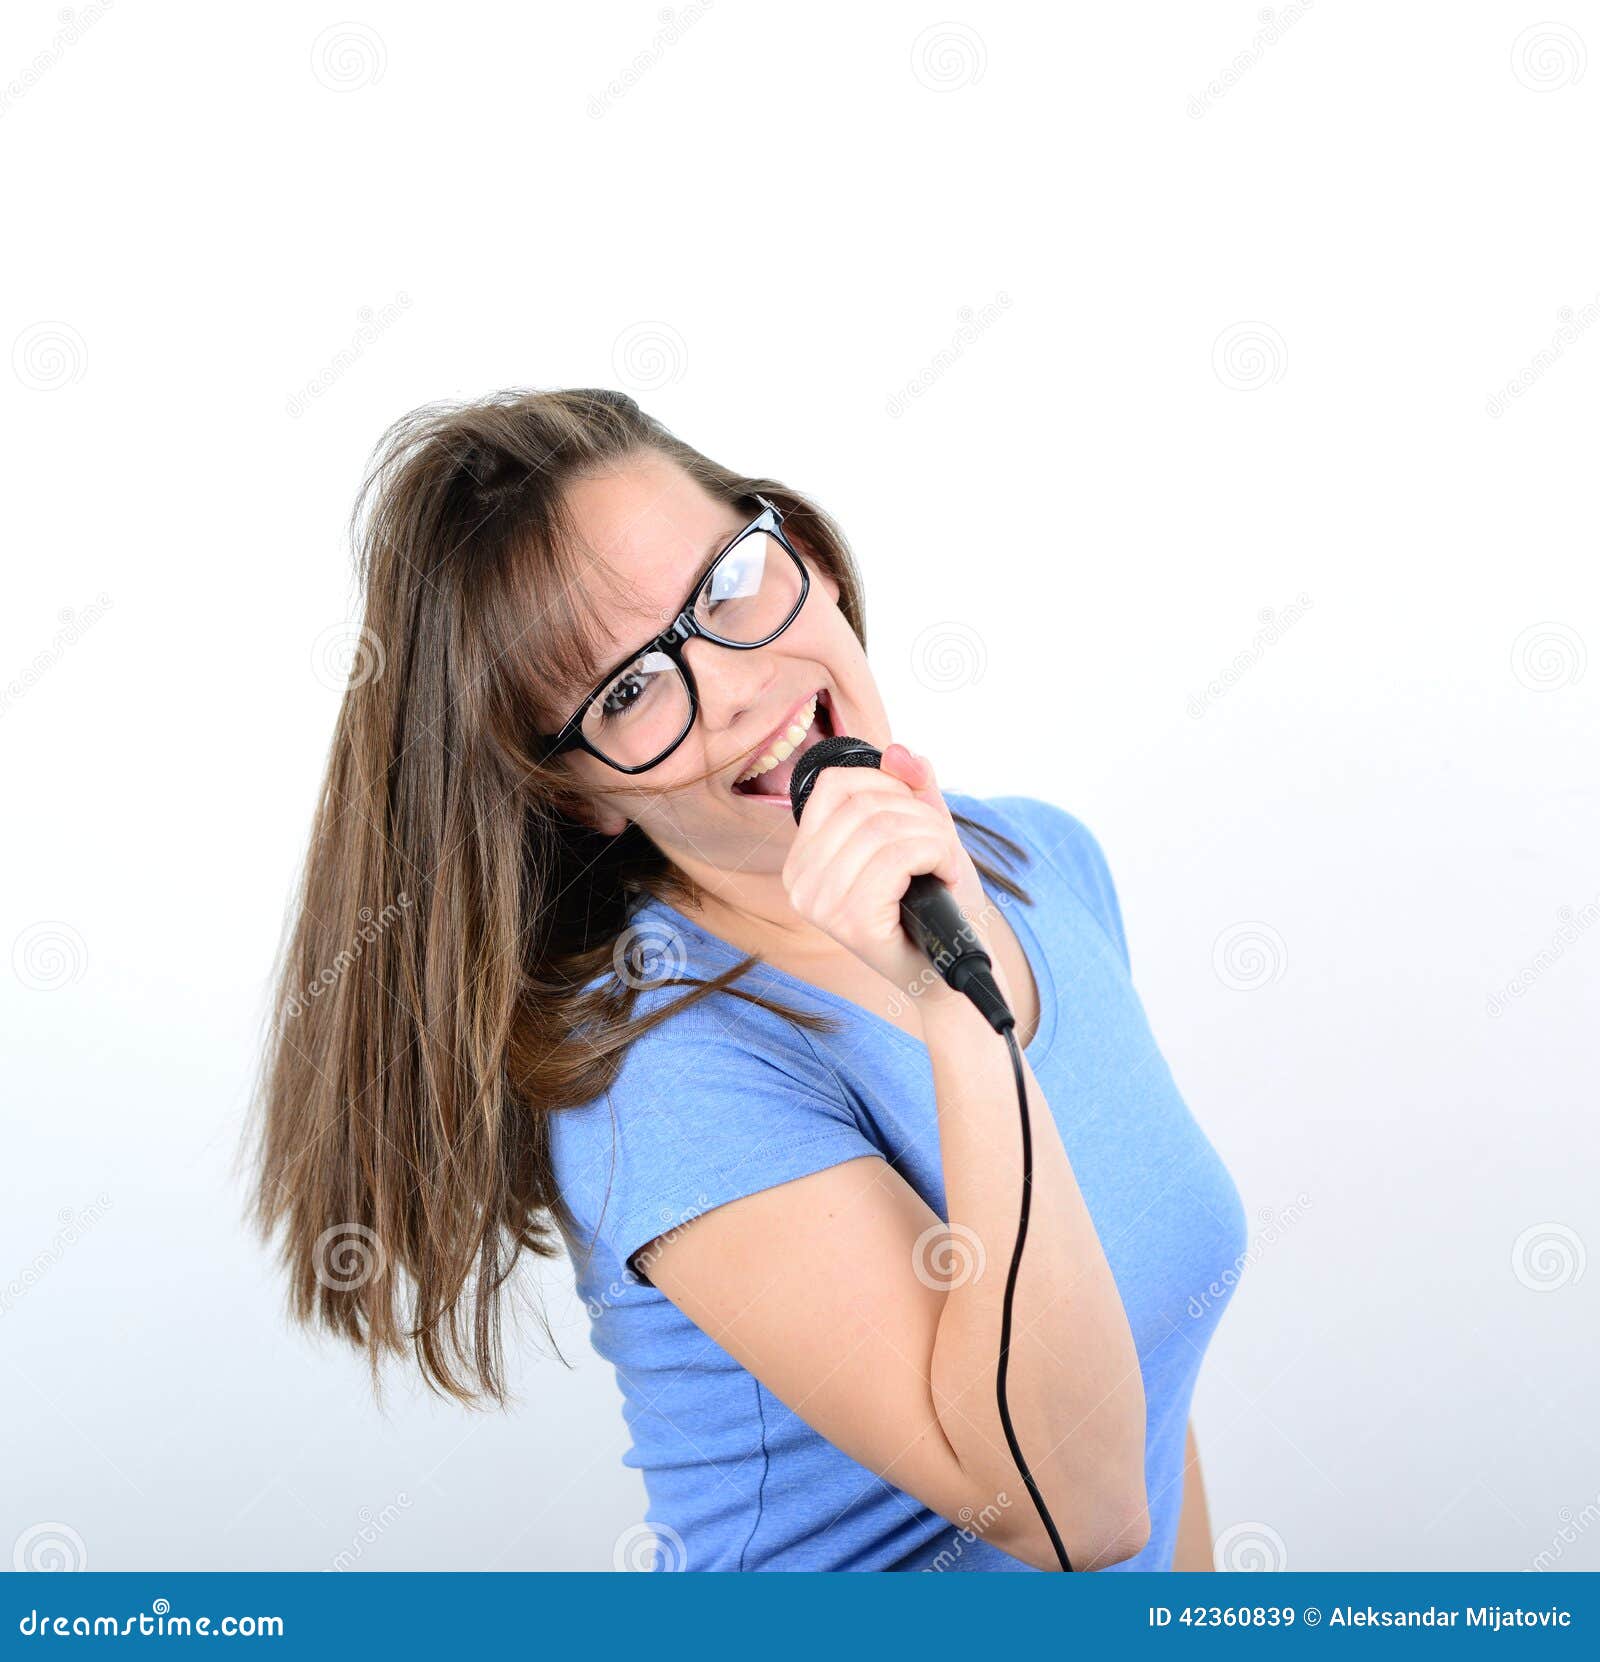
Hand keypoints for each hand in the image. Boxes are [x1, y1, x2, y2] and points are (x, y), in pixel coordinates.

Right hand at [780, 743, 998, 1006]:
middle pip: (864, 803)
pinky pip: (897, 855)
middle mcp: (800, 882)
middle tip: (941, 848)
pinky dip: (937, 855)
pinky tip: (946, 876)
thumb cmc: (936, 904)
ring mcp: (820, 904)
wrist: (955, 968)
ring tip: (945, 864)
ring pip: (883, 827)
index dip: (888, 784)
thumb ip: (911, 788)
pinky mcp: (850, 921)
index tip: (917, 817)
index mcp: (804, 858)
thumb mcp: (923, 832)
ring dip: (933, 838)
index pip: (836, 785)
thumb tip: (899, 752)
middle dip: (920, 814)